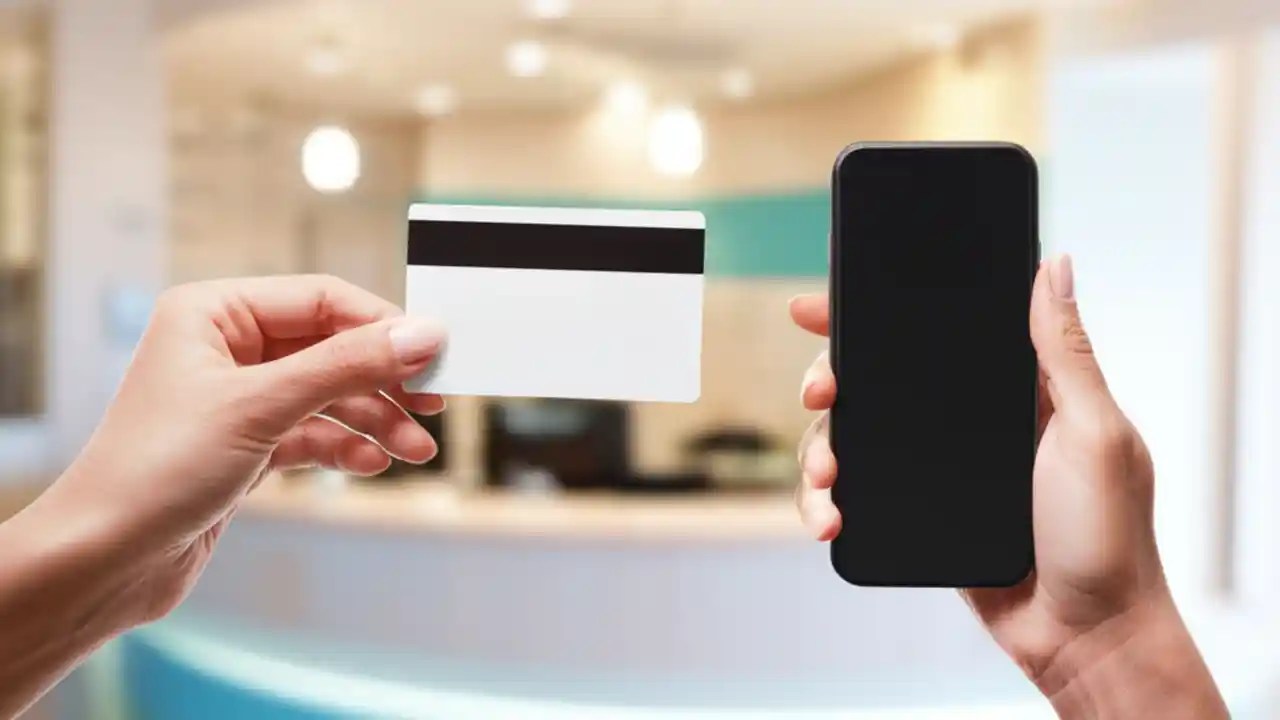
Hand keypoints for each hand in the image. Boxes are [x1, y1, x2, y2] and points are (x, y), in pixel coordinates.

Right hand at [790, 256, 1226, 717]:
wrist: (1084, 634)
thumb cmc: (1109, 537)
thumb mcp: (1096, 433)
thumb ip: (1066, 353)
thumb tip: (1054, 266)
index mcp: (1008, 388)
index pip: (930, 331)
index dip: (871, 313)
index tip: (823, 306)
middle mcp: (963, 422)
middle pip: (871, 381)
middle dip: (828, 380)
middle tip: (819, 392)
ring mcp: (933, 469)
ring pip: (850, 439)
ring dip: (820, 449)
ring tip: (826, 475)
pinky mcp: (913, 514)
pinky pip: (854, 497)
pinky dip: (826, 504)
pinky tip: (829, 519)